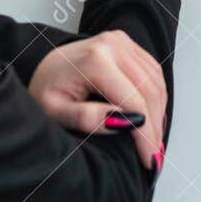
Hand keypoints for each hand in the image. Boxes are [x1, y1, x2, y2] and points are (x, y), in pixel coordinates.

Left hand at [28, 29, 165, 171]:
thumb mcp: (55, 112)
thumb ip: (87, 118)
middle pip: (149, 91)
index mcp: (95, 60)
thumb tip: (124, 123)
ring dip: (159, 113)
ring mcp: (121, 40)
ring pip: (155, 81)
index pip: (134, 101)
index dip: (145, 134)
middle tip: (154, 158)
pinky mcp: (126, 42)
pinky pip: (152, 71)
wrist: (41, 66)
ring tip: (153, 141)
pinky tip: (151, 117)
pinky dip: (156, 96)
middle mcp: (112, 44)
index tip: (148, 161)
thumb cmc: (45, 90)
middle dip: (155, 128)